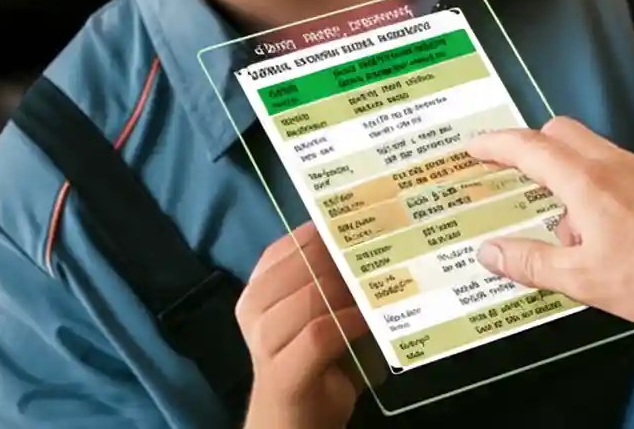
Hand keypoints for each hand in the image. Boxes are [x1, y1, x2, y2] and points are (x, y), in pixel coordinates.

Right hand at [237, 222, 368, 428]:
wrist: (292, 421)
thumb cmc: (313, 362)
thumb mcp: (320, 314)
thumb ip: (330, 281)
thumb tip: (370, 242)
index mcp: (259, 289)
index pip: (289, 245)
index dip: (326, 232)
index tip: (363, 224)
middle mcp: (253, 309)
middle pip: (301, 266)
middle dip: (343, 260)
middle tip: (380, 255)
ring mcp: (263, 342)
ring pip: (310, 297)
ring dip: (349, 291)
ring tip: (376, 289)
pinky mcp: (281, 374)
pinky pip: (319, 334)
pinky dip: (349, 323)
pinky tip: (368, 321)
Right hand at [469, 117, 633, 325]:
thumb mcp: (583, 278)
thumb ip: (532, 263)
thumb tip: (494, 253)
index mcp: (586, 180)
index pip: (527, 146)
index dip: (494, 144)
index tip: (474, 147)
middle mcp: (612, 166)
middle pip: (557, 133)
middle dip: (526, 147)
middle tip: (505, 171)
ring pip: (584, 151)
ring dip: (559, 174)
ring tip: (552, 226)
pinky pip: (607, 171)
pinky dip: (586, 189)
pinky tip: (590, 234)